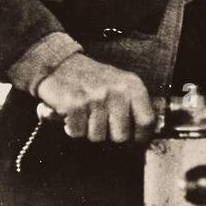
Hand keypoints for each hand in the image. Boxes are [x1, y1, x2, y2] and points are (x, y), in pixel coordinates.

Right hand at [35, 53, 154, 143]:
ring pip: (97, 137)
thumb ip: (135, 106)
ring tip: (85, 114)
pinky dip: (72, 128)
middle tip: (100, 121)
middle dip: (109, 134)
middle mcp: (116, 90)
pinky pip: (77, 133)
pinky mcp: (74, 103)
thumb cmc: (92, 79)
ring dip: (88, 131)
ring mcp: (95, 96)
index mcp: (132, 85)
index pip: (147, 121)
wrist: (59, 64)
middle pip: (121, 136)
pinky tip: (72, 114)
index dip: (140, 137)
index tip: (133, 141)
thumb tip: (147, 134)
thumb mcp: (120, 84)